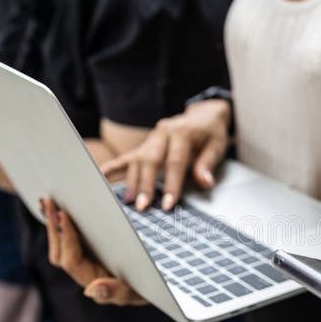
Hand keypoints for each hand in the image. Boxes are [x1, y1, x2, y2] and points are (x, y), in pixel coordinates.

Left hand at [42, 198, 148, 305]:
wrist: (154, 286)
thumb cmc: (147, 288)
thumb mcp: (137, 291)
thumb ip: (116, 292)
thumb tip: (90, 290)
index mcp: (93, 282)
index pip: (71, 261)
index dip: (66, 238)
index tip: (63, 214)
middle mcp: (85, 275)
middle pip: (59, 253)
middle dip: (53, 227)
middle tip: (49, 201)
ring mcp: (86, 264)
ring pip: (60, 247)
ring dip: (54, 225)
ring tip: (50, 202)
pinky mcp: (90, 254)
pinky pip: (70, 241)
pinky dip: (62, 226)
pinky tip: (61, 210)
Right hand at [101, 99, 230, 211]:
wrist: (204, 115)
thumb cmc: (211, 133)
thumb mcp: (217, 146)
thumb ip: (208, 164)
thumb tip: (205, 182)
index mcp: (182, 132)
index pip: (175, 162)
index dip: (171, 184)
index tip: (168, 204)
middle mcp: (163, 132)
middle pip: (151, 161)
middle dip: (146, 185)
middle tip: (142, 206)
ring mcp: (152, 137)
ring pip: (138, 159)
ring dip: (132, 181)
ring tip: (129, 201)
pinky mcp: (146, 143)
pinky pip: (128, 155)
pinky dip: (115, 165)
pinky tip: (103, 174)